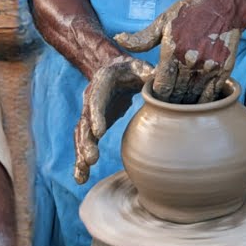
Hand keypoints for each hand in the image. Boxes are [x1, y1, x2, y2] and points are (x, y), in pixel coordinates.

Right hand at [74, 55, 152, 183]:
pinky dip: (81, 161)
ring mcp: (90, 114)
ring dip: (81, 154)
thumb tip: (164, 80)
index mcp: (103, 83)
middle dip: (87, 141)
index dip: (97, 115)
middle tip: (91, 159)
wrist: (113, 70)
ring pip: (81, 136)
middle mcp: (90, 99)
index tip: (99, 132)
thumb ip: (150, 74)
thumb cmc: (132, 69)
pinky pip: (84, 144)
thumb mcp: (141, 67)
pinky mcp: (92, 127)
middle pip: (85, 121)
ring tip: (82, 173)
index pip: (97, 99)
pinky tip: (80, 178)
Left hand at [114, 0, 242, 103]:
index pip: (161, 87)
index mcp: (172, 51)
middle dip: (170, 102)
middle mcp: (190, 61)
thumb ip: (141, 38)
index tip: (155, 94)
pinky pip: (212, 95)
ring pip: (194, 98)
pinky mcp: (225, 70)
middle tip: (166, 104)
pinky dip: (203, 101)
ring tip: (179, 105)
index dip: (156, 94)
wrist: (224, 4)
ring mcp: (209, 67)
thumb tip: (118, 39)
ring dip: (185, 104)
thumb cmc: (189, 12)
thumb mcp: (162, 21)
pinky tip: (197, 100)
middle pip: (177, 96)